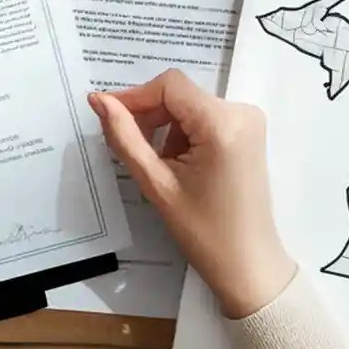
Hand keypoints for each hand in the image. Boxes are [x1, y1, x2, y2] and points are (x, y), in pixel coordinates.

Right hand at [88, 69, 295, 318]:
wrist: (247, 263)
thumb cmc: (203, 231)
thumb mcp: (157, 183)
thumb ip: (125, 137)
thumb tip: (98, 100)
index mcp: (223, 122)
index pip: (169, 85)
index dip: (135, 97)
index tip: (108, 116)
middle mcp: (242, 111)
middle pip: (180, 94)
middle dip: (150, 116)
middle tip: (130, 149)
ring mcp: (249, 121)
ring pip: (190, 105)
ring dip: (166, 128)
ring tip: (162, 167)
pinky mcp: (249, 132)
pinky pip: (205, 117)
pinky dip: (184, 134)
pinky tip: (180, 165)